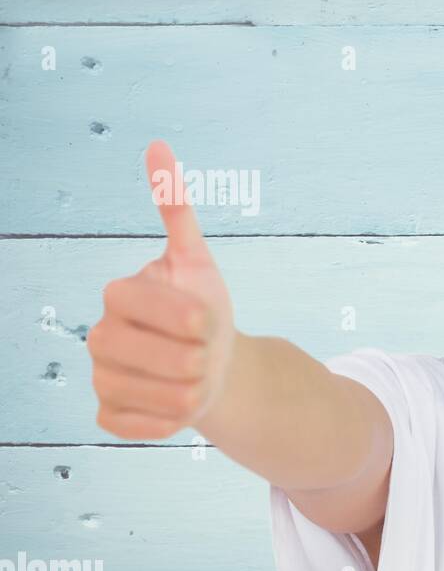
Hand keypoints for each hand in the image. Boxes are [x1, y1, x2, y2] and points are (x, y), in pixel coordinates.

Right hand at [88, 140, 236, 438]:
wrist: (216, 366)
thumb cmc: (205, 311)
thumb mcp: (199, 261)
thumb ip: (176, 209)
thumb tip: (157, 144)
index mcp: (119, 295)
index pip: (134, 303)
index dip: (178, 315)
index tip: (207, 320)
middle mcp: (99, 335)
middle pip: (134, 353)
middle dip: (190, 357)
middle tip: (208, 354)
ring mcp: (100, 377)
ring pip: (143, 393)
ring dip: (189, 391)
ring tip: (201, 377)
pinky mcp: (108, 415)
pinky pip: (138, 426)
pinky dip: (170, 421)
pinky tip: (183, 403)